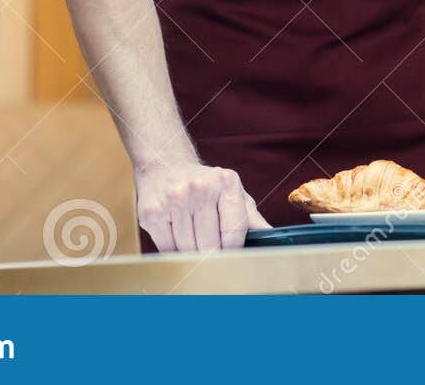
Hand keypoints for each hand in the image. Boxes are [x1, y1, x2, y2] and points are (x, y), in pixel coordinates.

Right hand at [134, 158, 268, 251]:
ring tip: (193, 241)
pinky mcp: (152, 213)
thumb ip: (251, 217)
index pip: (234, 231)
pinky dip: (174, 251)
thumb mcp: (232, 191)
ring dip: (192, 254)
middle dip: (212, 255)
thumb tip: (272, 236)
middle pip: (210, 244)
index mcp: (226, 182)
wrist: (165, 164)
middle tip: (212, 256)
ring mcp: (175, 200)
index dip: (233, 251)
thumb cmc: (205, 184)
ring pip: (188, 250)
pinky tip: (177, 237)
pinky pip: (167, 249)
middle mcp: (200, 188)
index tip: (233, 259)